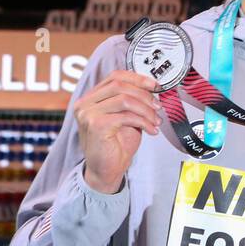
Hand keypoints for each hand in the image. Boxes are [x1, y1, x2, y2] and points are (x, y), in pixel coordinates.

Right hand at [76, 70, 160, 194]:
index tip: (155, 85)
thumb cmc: (116, 144)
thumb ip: (133, 101)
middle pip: (120, 85)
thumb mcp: (127, 117)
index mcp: (92, 98)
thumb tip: (153, 89)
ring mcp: (88, 113)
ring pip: (124, 99)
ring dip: (146, 110)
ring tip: (155, 121)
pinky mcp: (96, 125)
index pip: (115, 76)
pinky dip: (143, 121)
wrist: (107, 169)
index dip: (138, 78)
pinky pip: (126, 116)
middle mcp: (86, 103)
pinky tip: (151, 130)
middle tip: (158, 107)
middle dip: (145, 95)